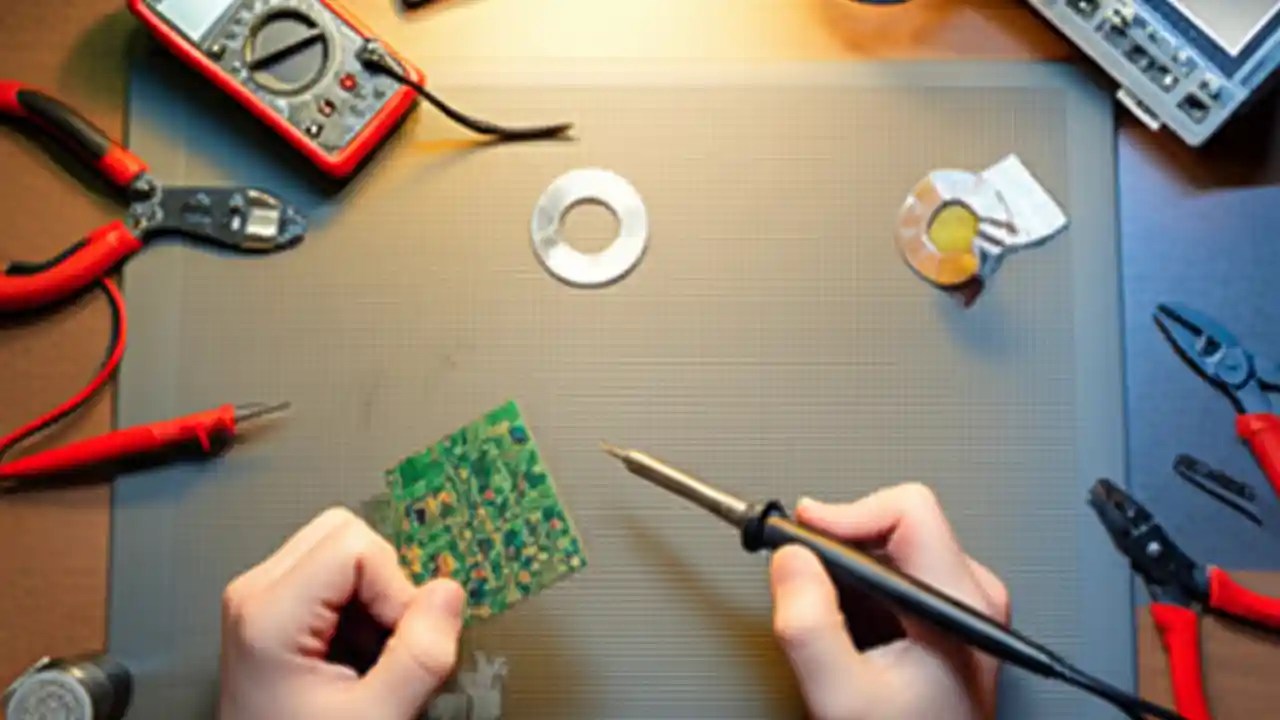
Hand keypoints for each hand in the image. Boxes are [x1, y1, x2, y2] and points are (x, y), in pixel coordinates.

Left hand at [219, 507, 465, 719]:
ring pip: (341, 548)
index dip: (395, 589)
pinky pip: (332, 572)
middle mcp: (255, 593)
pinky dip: (360, 605)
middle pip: (344, 532)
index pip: (355, 548)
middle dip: (385, 582)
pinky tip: (355, 653)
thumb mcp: (376, 718)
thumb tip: (449, 592)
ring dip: (375, 595)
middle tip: (388, 642)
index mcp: (269, 614)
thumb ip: (419, 657)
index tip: (400, 644)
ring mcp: (260, 598)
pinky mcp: (272, 608)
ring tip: (370, 655)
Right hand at [770, 484, 1010, 719]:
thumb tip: (790, 559)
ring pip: (893, 548)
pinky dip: (861, 592)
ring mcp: (964, 608)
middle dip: (841, 548)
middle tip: (802, 576)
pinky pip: (896, 576)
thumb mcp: (841, 698)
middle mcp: (973, 597)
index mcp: (962, 603)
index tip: (804, 532)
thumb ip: (810, 625)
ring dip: (849, 573)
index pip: (908, 510)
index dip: (847, 514)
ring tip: (830, 617)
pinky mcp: (947, 618)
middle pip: (896, 524)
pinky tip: (852, 632)